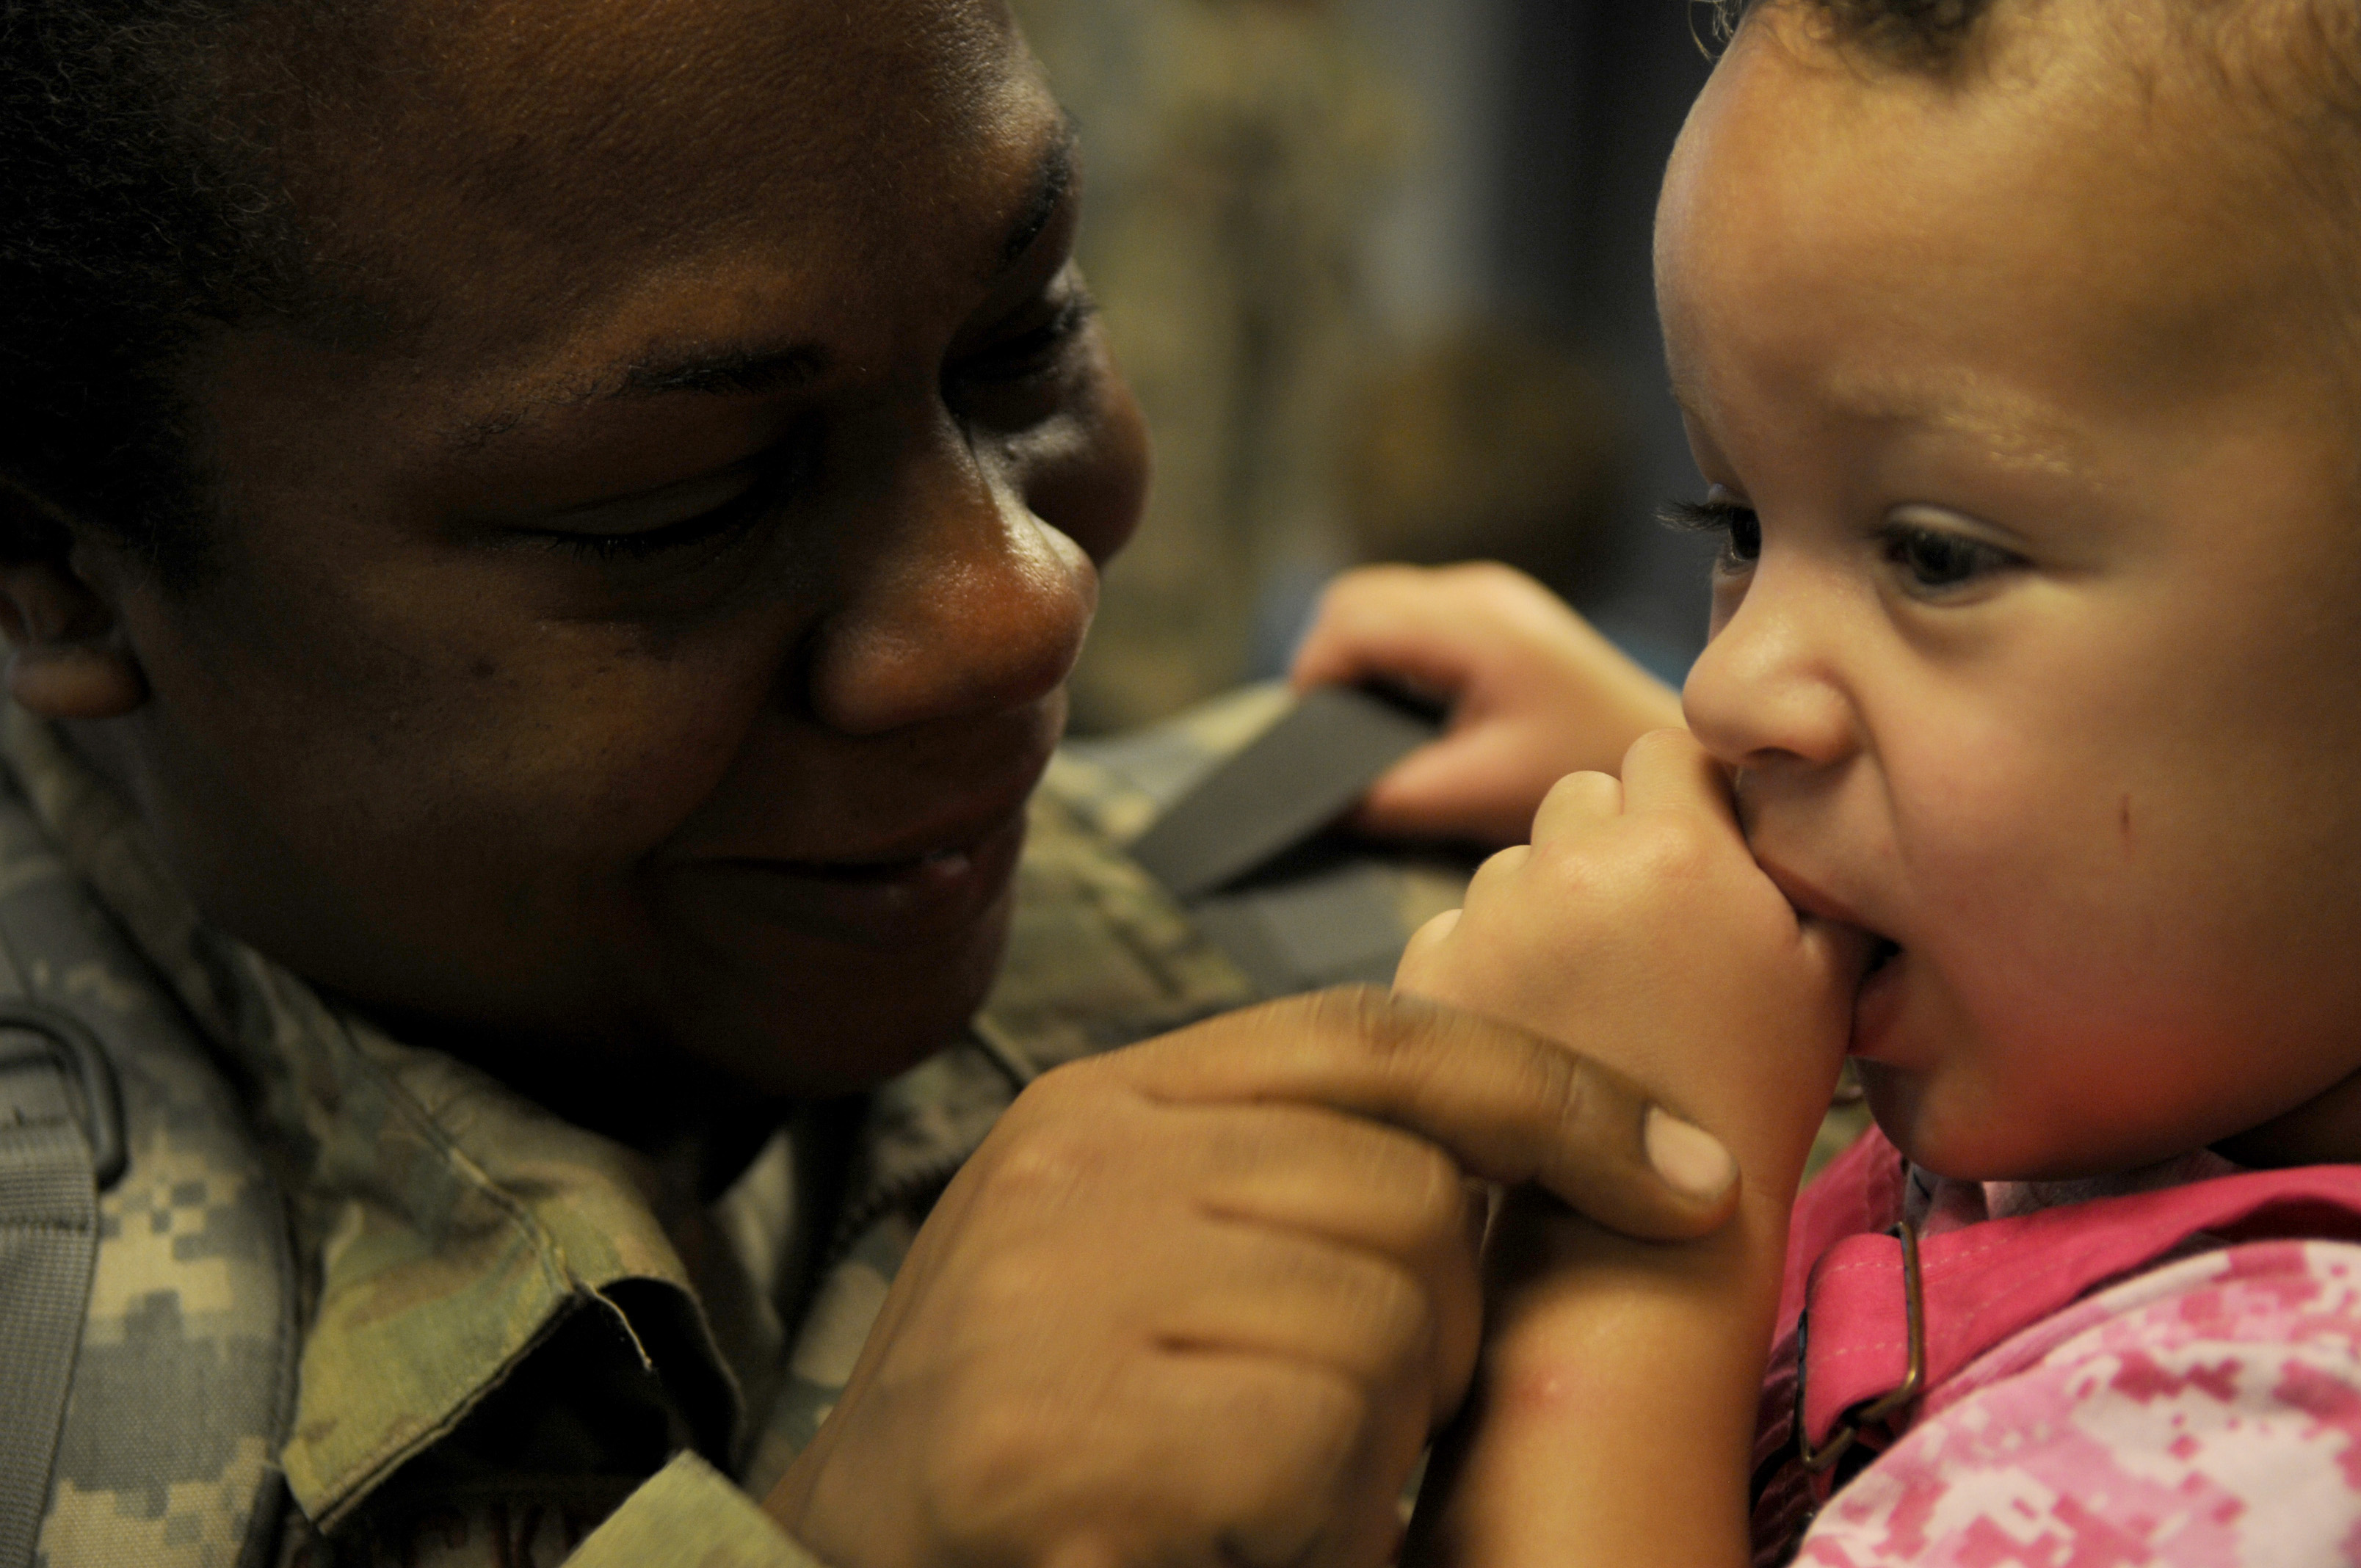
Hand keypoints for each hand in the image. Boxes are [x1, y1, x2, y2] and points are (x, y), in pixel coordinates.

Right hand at [765, 987, 1739, 1567]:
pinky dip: (1319, 1519)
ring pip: (1386, 1317)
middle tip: (1339, 1436)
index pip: (1376, 1039)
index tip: (1682, 1172)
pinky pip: (1319, 1439)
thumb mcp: (1141, 1253)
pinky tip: (1229, 1541)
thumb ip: (1280, 1179)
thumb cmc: (1040, 1422)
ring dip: (1373, 1446)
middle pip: (1406, 1194)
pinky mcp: (1066, 1436)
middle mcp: (1078, 1165)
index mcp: (1102, 1106)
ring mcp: (1059, 1288)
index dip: (1554, 1095)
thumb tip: (1505, 1161)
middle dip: (1437, 1334)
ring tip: (1262, 1495)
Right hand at [1289, 564, 1681, 847]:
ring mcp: (1490, 592)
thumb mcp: (1479, 793)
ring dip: (1354, 654)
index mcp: (1474, 626)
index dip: (1311, 677)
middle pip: (1354, 597)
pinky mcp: (1498, 608)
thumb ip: (1391, 797)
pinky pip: (1411, 611)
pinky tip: (1401, 707)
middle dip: (1324, 661)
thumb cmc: (1585, 771)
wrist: (1671, 753)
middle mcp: (1478, 591)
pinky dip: (1386, 652)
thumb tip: (1319, 802)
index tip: (1302, 741)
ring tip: (1355, 725)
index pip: (1351, 622)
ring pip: (1377, 598)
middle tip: (1323, 736)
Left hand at [1393, 731, 1863, 1192]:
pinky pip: (1460, 923)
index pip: (1669, 750)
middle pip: (1583, 792)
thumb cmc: (1751, 1100)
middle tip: (1647, 927)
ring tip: (1593, 994)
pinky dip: (1491, 959)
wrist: (1641, 1233)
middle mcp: (1570, 868)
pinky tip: (1538, 1025)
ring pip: (1516, 860)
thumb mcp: (1824, 977)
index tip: (1703, 856)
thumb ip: (1812, 869)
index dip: (1691, 799)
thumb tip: (1806, 805)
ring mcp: (1490, 919)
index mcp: (1675, 850)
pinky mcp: (1432, 970)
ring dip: (1548, 899)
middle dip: (1613, 839)